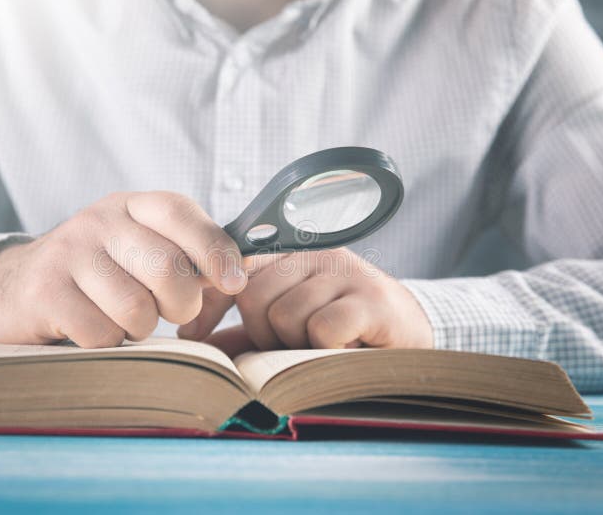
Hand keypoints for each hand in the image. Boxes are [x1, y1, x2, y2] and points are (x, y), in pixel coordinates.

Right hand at [0, 191, 246, 346]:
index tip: (235, 283)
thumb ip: (188, 256)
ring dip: (141, 328)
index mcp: (130, 205)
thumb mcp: (140, 249)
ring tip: (125, 319)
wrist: (16, 286)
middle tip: (172, 313)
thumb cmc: (99, 274)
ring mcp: (67, 254)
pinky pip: (101, 333)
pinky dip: (108, 344)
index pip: (180, 213)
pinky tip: (94, 329)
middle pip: (167, 268)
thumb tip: (240, 272)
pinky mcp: (45, 292)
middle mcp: (98, 221)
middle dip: (182, 304)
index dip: (215, 249)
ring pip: (136, 308)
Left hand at [178, 248, 432, 355]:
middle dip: (262, 331)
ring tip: (322, 347)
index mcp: (292, 253)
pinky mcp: (373, 299)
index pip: (235, 264)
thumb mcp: (285, 330)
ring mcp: (347, 272)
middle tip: (291, 345)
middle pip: (254, 294)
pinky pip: (322, 326)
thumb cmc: (341, 335)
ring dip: (297, 345)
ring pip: (285, 314)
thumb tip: (193, 341)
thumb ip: (242, 333)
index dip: (210, 300)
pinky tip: (344, 349)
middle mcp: (318, 252)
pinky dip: (326, 348)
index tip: (193, 331)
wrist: (409, 340)